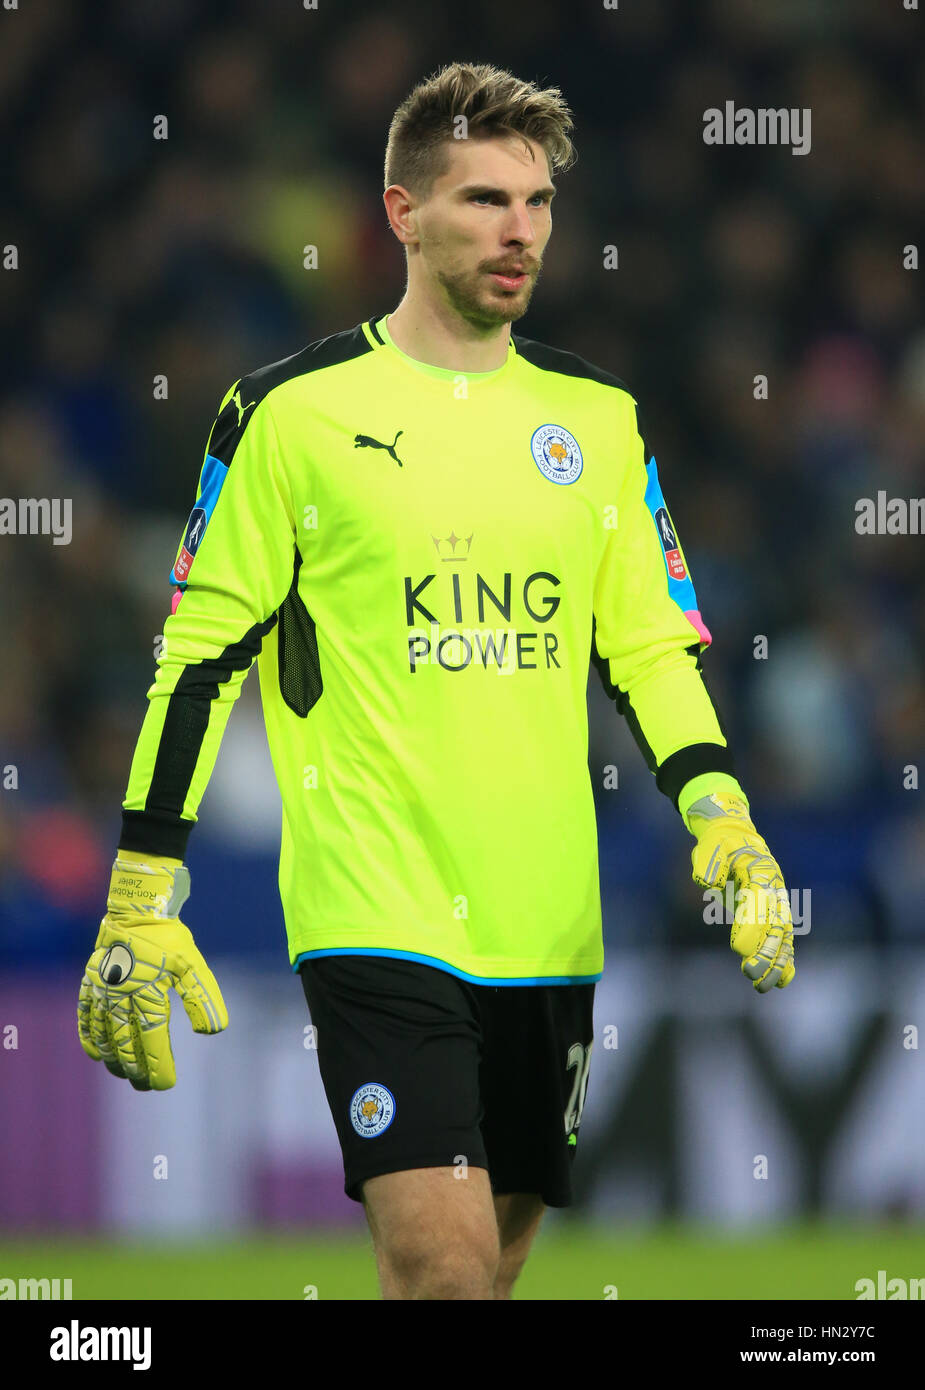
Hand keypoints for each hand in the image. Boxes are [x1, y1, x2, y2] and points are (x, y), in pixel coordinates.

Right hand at [77, 851, 227, 1089]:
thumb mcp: (192, 963)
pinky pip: (85, 1016)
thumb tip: (214, 1031)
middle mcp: (120, 994)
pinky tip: (96, 1053)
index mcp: (147, 990)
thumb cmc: (168, 937)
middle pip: (126, 1043)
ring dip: (113, 1059)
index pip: (153, 1038)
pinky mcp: (90, 983)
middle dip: (137, 1069)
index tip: (165, 1084)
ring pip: (104, 1034)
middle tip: (146, 1086)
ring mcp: (102, 989)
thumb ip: (202, 997)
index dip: (159, 1064)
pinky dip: (89, 1037)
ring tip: (124, 1075)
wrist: (137, 907)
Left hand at [686, 792, 794, 992]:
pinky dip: (784, 960)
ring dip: (775, 962)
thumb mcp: (710, 845)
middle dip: (764, 952)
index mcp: (762, 871)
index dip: (751, 926)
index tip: (738, 949)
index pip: (759, 903)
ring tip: (764, 986)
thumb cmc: (719, 843)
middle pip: (775, 924)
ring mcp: (777, 903)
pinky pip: (782, 940)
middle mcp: (775, 889)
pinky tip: (781, 981)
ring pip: (781, 937)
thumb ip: (709, 862)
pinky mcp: (773, 914)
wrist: (734, 836)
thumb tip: (707, 883)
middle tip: (749, 974)